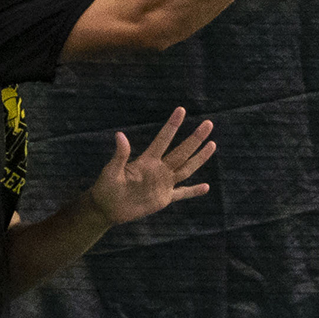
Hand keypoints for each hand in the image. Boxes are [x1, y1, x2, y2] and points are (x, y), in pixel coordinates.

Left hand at [89, 107, 216, 225]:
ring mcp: (163, 184)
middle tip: (208, 123)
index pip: (163, 139)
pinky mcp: (164, 198)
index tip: (181, 109)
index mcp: (147, 161)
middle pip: (182, 151)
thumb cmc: (106, 187)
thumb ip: (120, 154)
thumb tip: (119, 135)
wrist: (107, 208)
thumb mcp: (112, 170)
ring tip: (212, 145)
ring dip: (199, 158)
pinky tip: (206, 187)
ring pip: (186, 168)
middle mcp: (159, 169)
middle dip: (195, 138)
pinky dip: (193, 191)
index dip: (172, 125)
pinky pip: (182, 194)